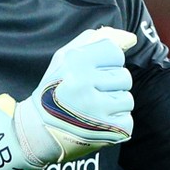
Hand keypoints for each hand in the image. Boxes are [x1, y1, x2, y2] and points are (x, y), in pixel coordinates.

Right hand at [0, 27, 135, 169]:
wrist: (38, 129)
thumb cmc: (55, 87)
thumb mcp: (66, 57)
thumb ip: (97, 40)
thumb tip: (132, 38)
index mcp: (76, 61)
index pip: (115, 53)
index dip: (106, 63)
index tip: (91, 74)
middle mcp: (84, 83)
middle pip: (124, 77)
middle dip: (110, 85)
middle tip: (89, 94)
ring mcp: (95, 109)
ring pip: (127, 99)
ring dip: (113, 105)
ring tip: (92, 109)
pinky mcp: (106, 131)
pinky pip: (127, 120)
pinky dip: (115, 124)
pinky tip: (95, 124)